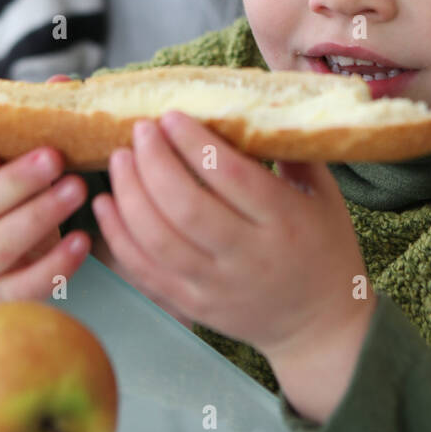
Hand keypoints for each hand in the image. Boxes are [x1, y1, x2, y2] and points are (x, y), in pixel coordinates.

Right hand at [0, 74, 90, 302]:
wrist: (11, 235)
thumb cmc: (4, 180)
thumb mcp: (8, 147)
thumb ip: (27, 117)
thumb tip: (60, 86)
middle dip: (16, 184)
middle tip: (54, 159)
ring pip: (1, 246)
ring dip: (41, 216)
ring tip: (77, 189)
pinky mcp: (3, 292)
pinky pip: (26, 286)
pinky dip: (56, 265)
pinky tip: (83, 240)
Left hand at [91, 111, 375, 362]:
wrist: (320, 326)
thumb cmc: (324, 247)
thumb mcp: (324, 195)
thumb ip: (290, 152)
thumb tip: (247, 105)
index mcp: (284, 221)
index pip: (229, 176)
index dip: (193, 142)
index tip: (171, 116)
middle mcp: (248, 256)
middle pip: (185, 207)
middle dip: (154, 162)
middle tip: (141, 130)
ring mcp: (215, 286)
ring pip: (158, 240)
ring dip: (130, 194)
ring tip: (120, 159)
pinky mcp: (192, 306)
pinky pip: (145, 271)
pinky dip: (118, 236)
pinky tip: (106, 203)